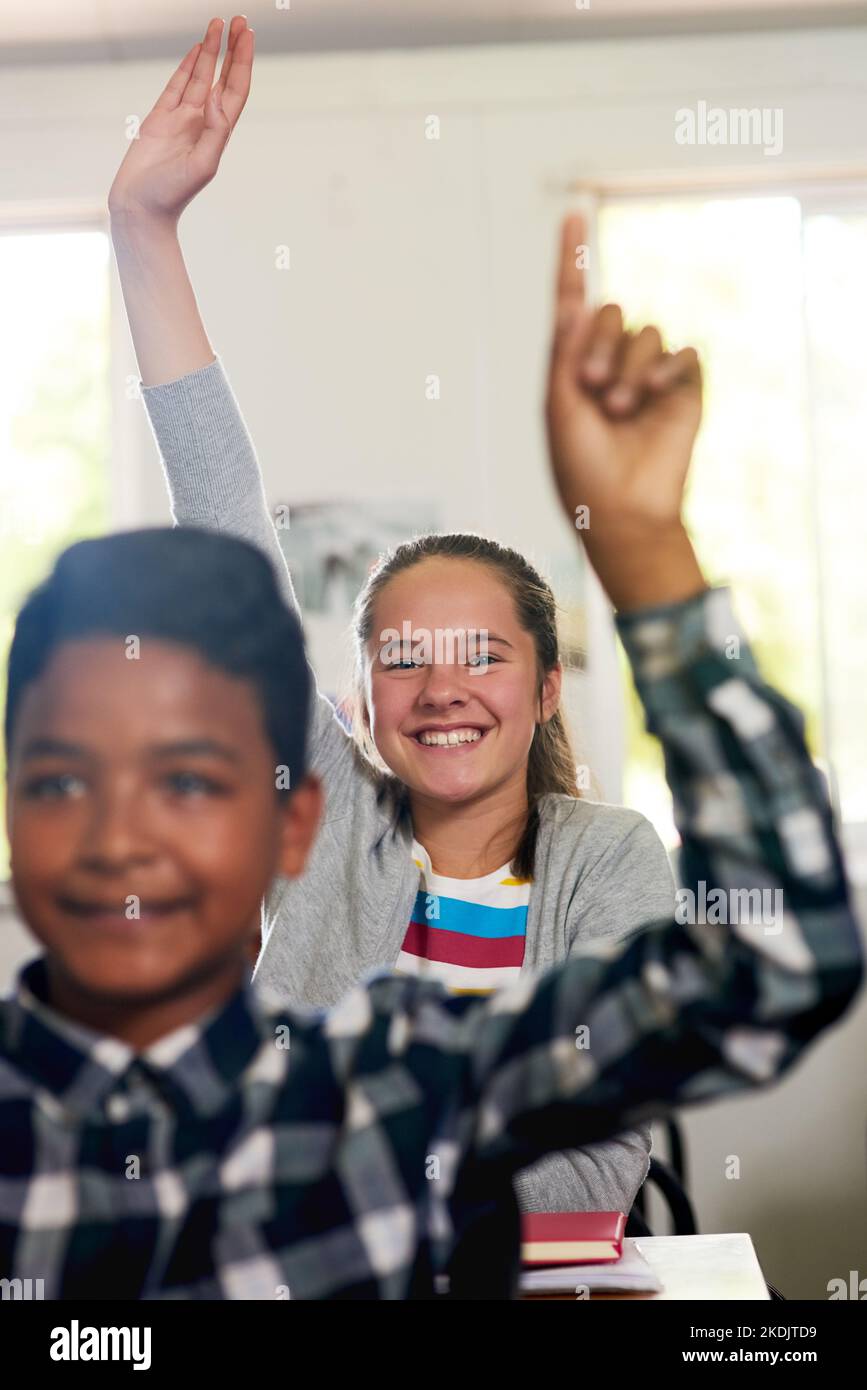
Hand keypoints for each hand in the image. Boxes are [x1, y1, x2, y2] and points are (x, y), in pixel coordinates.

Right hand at [107, 16, 253, 224]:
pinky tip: (196, 50)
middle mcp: (203, 122)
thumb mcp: (203, 164)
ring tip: (218, 23)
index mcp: (217, 132)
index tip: (248, 35)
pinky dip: (187, 66)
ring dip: (210, 50)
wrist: (141, 207)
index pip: (236, 89)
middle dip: (233, 49)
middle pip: (223, 77)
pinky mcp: (159, 119)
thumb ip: (216, 131)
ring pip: (200, 76)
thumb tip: (217, 96)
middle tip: (240, 20)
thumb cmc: (172, 194)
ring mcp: (182, 119)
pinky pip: (177, 85)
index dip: (243, 62)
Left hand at [545, 213, 702, 533]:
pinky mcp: (683, 390)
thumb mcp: (558, 407)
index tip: (572, 214)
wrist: (622, 512)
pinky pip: (683, 353)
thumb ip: (565, 354)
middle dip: (600, 343)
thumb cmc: (581, 468)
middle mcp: (612, 363)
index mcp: (574, 366)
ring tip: (621, 408)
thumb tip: (575, 306)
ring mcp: (649, 376)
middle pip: (612, 312)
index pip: (574, 303)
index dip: (573, 260)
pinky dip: (667, 368)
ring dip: (630, 366)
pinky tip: (656, 394)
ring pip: (647, 332)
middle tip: (592, 387)